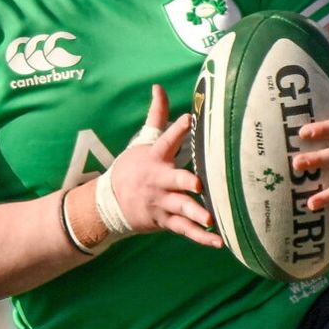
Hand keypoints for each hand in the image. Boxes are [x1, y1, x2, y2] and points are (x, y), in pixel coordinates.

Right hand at [107, 85, 223, 247]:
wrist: (109, 202)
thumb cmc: (133, 167)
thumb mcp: (143, 141)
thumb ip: (157, 116)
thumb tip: (158, 86)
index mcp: (155, 158)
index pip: (165, 140)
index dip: (176, 129)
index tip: (188, 118)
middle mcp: (158, 181)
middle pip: (173, 181)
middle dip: (186, 183)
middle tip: (200, 185)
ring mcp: (161, 203)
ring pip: (180, 209)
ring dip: (195, 214)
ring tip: (210, 219)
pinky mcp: (165, 221)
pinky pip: (184, 230)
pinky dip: (201, 238)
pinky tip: (219, 241)